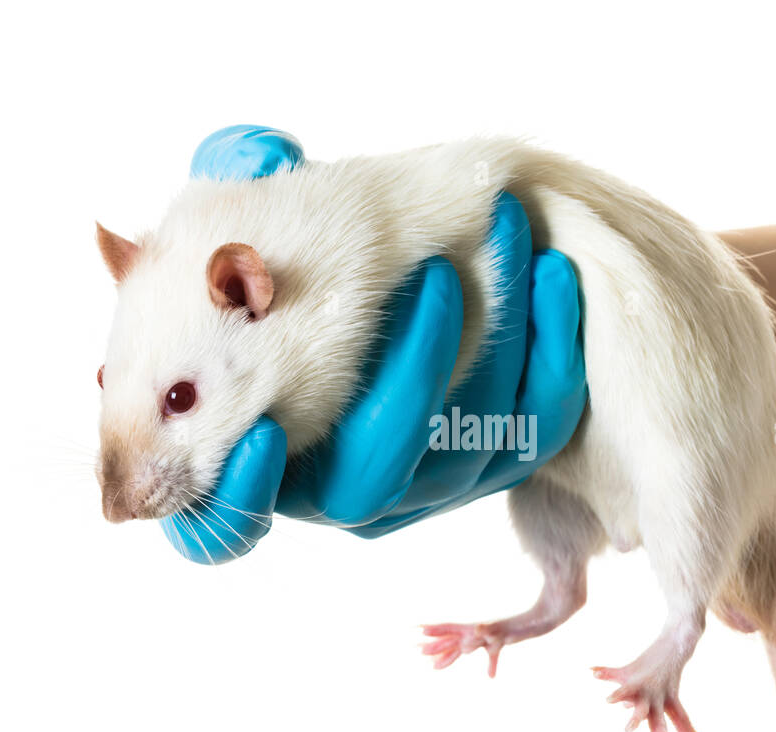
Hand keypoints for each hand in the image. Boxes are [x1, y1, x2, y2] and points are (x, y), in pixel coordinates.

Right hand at [162, 126, 585, 562]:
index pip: (221, 532)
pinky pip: (536, 427)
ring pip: (466, 446)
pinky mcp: (495, 462)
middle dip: (414, 367)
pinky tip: (553, 276)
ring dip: (496, 343)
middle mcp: (340, 490)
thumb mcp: (248, 226)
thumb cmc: (297, 264)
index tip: (259, 430)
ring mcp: (425, 486)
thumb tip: (263, 154)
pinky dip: (552, 355)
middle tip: (440, 267)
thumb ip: (232, 190)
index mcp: (256, 455)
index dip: (238, 496)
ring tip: (508, 239)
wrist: (404, 286)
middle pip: (376, 470)